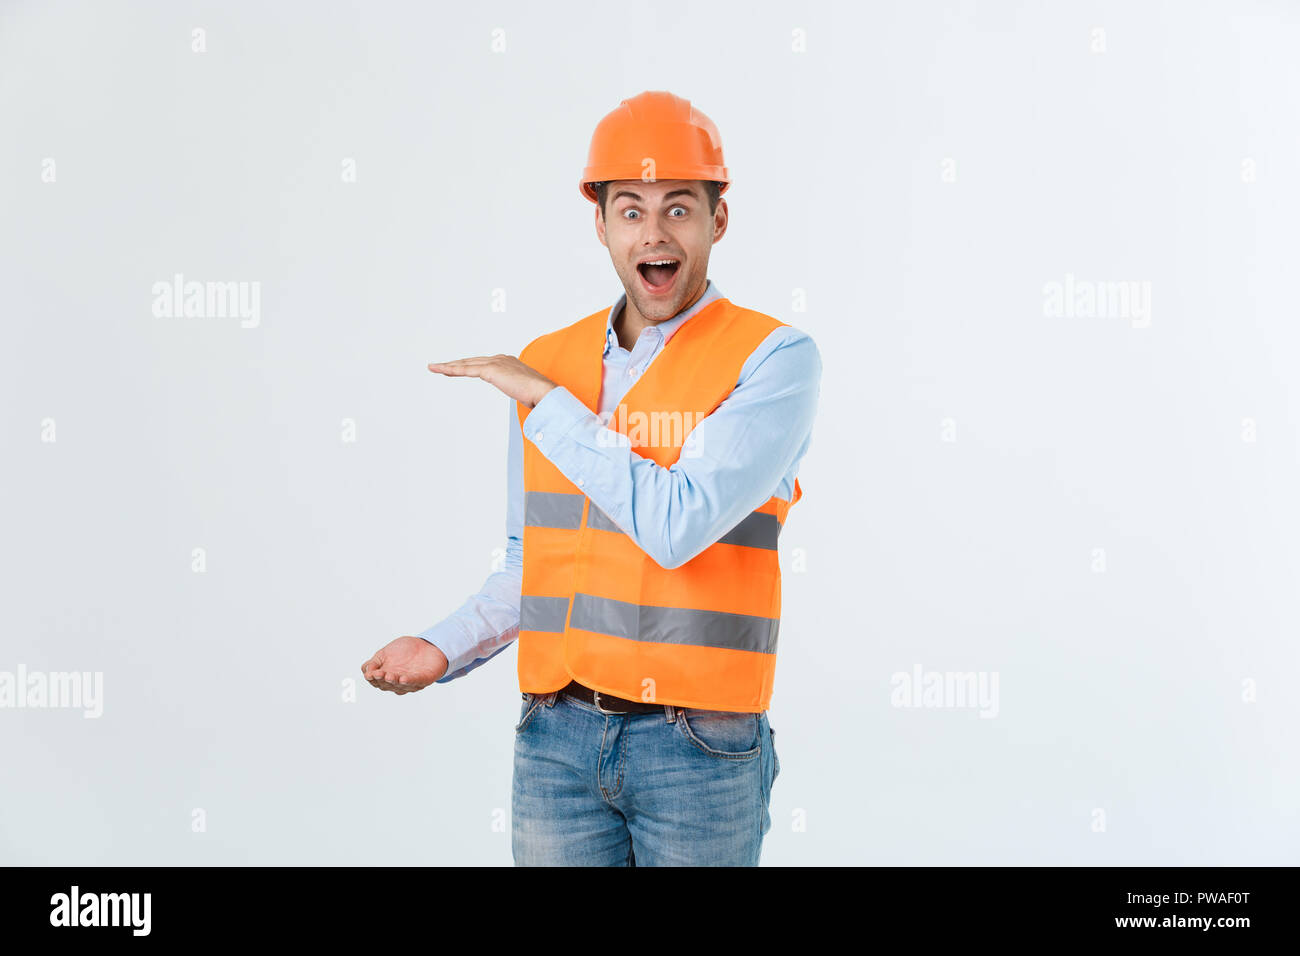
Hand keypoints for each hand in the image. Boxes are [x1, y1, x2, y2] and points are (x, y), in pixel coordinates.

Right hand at [361, 636, 448, 694]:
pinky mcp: (424, 680)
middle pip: (387, 685)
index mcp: (386, 675)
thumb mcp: (385, 653)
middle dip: (382, 680)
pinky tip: (403, 679)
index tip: (370, 673)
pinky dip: (409, 681)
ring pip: (400, 685)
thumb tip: (366, 672)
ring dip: (394, 681)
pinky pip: (416, 682)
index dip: (373, 678)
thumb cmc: (405, 650)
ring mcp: (410, 682)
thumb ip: (374, 662)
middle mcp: (397, 682)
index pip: (376, 681)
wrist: (427, 645)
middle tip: (378, 674)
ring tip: (389, 676)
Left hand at [427, 354, 556, 407]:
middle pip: (471, 361)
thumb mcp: (524, 391)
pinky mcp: (490, 370)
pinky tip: (442, 370)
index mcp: (507, 362)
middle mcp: (500, 359)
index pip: (482, 363)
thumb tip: (524, 397)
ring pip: (466, 364)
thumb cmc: (538, 395)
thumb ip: (519, 390)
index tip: (458, 368)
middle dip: (455, 364)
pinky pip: (466, 369)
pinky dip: (452, 370)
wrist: (543, 392)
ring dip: (448, 366)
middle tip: (440, 366)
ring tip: (434, 367)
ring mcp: (495, 363)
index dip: (468, 365)